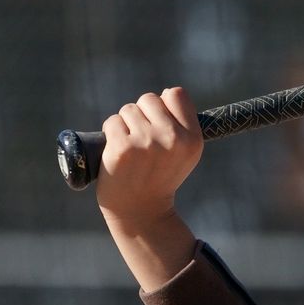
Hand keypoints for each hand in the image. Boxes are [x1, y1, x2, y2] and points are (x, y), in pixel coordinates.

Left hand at [96, 86, 201, 230]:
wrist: (141, 210)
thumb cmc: (159, 177)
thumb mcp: (183, 153)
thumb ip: (180, 125)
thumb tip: (166, 94)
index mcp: (193, 139)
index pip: (176, 94)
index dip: (163, 105)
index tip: (159, 123)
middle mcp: (173, 139)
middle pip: (149, 99)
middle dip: (141, 115)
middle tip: (143, 142)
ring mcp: (147, 142)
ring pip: (128, 110)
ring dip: (125, 125)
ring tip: (131, 150)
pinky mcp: (122, 148)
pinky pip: (112, 122)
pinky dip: (110, 134)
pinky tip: (118, 153)